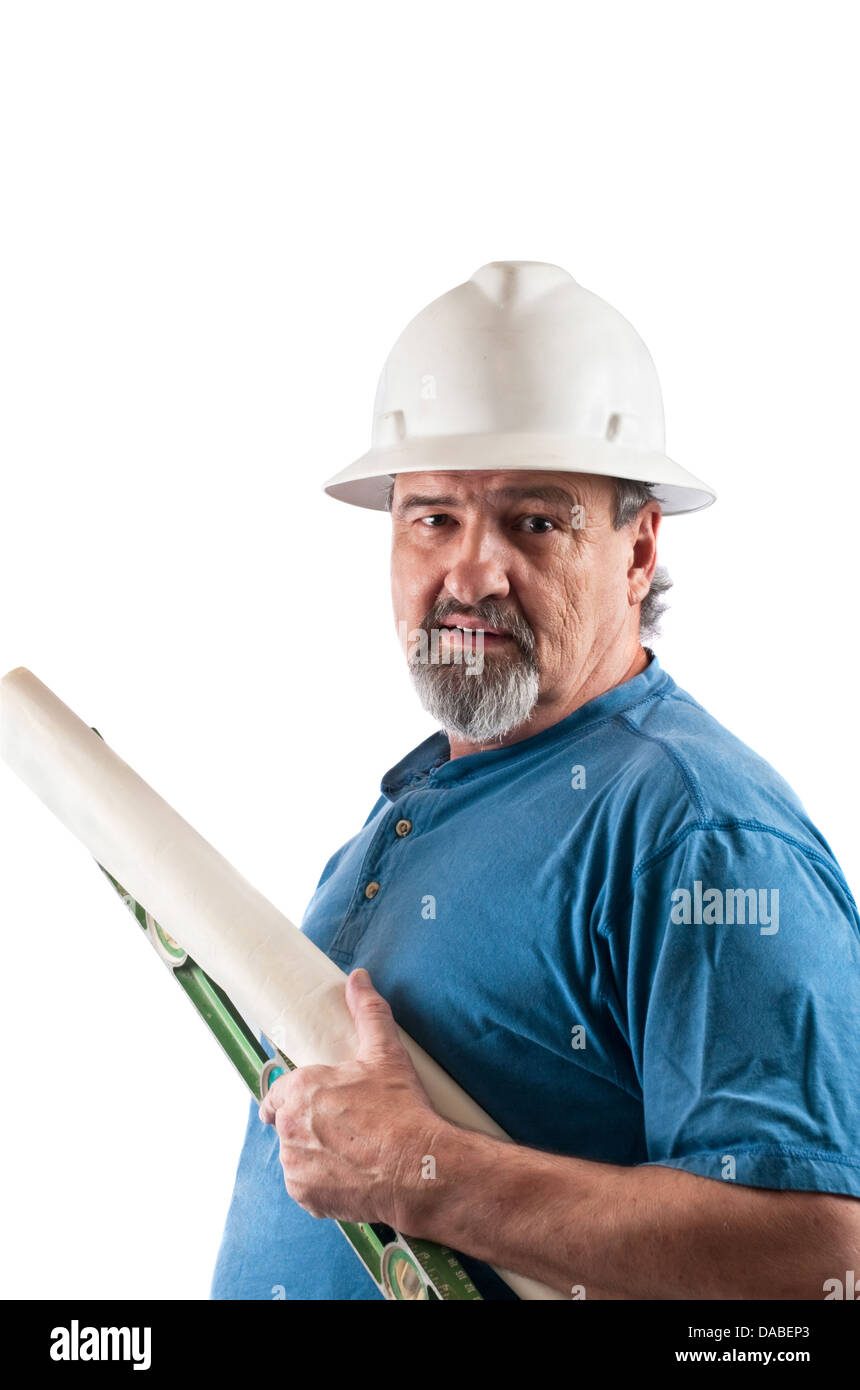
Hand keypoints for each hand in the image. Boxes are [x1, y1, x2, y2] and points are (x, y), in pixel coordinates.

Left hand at [258, 967, 446, 1229]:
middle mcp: (289, 1127)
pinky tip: (350, 1174)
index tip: (315, 1105)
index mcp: (300, 1089)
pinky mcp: (305, 1196)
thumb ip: (367, 1011)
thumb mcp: (386, 1053)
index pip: (277, 1094)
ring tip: (351, 1153)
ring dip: (314, 1155)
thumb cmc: (400, 1108)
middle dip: (309, 1126)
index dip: (294, 1099)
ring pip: (296, 1156)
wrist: (419, 1167)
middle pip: (288, 1125)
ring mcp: (295, 1165)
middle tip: (344, 1128)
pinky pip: (306, 1187)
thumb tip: (358, 977)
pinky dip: (322, 1183)